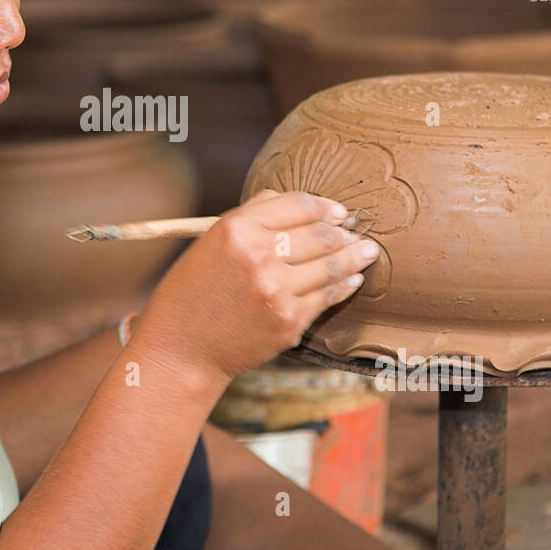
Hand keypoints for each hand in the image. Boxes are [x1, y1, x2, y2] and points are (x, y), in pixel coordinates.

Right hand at [135, 190, 380, 387]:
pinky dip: (344, 285)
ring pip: (330, 266)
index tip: (339, 211)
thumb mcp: (212, 241)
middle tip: (356, 231)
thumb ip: (253, 215)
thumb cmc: (195, 289)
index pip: (297, 205)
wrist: (183, 346)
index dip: (325, 206)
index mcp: (237, 229)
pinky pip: (326, 297)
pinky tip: (352, 279)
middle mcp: (258, 256)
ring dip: (355, 256)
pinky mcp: (288, 321)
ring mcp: (276, 291)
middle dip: (344, 232)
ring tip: (368, 251)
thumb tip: (300, 203)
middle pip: (320, 234)